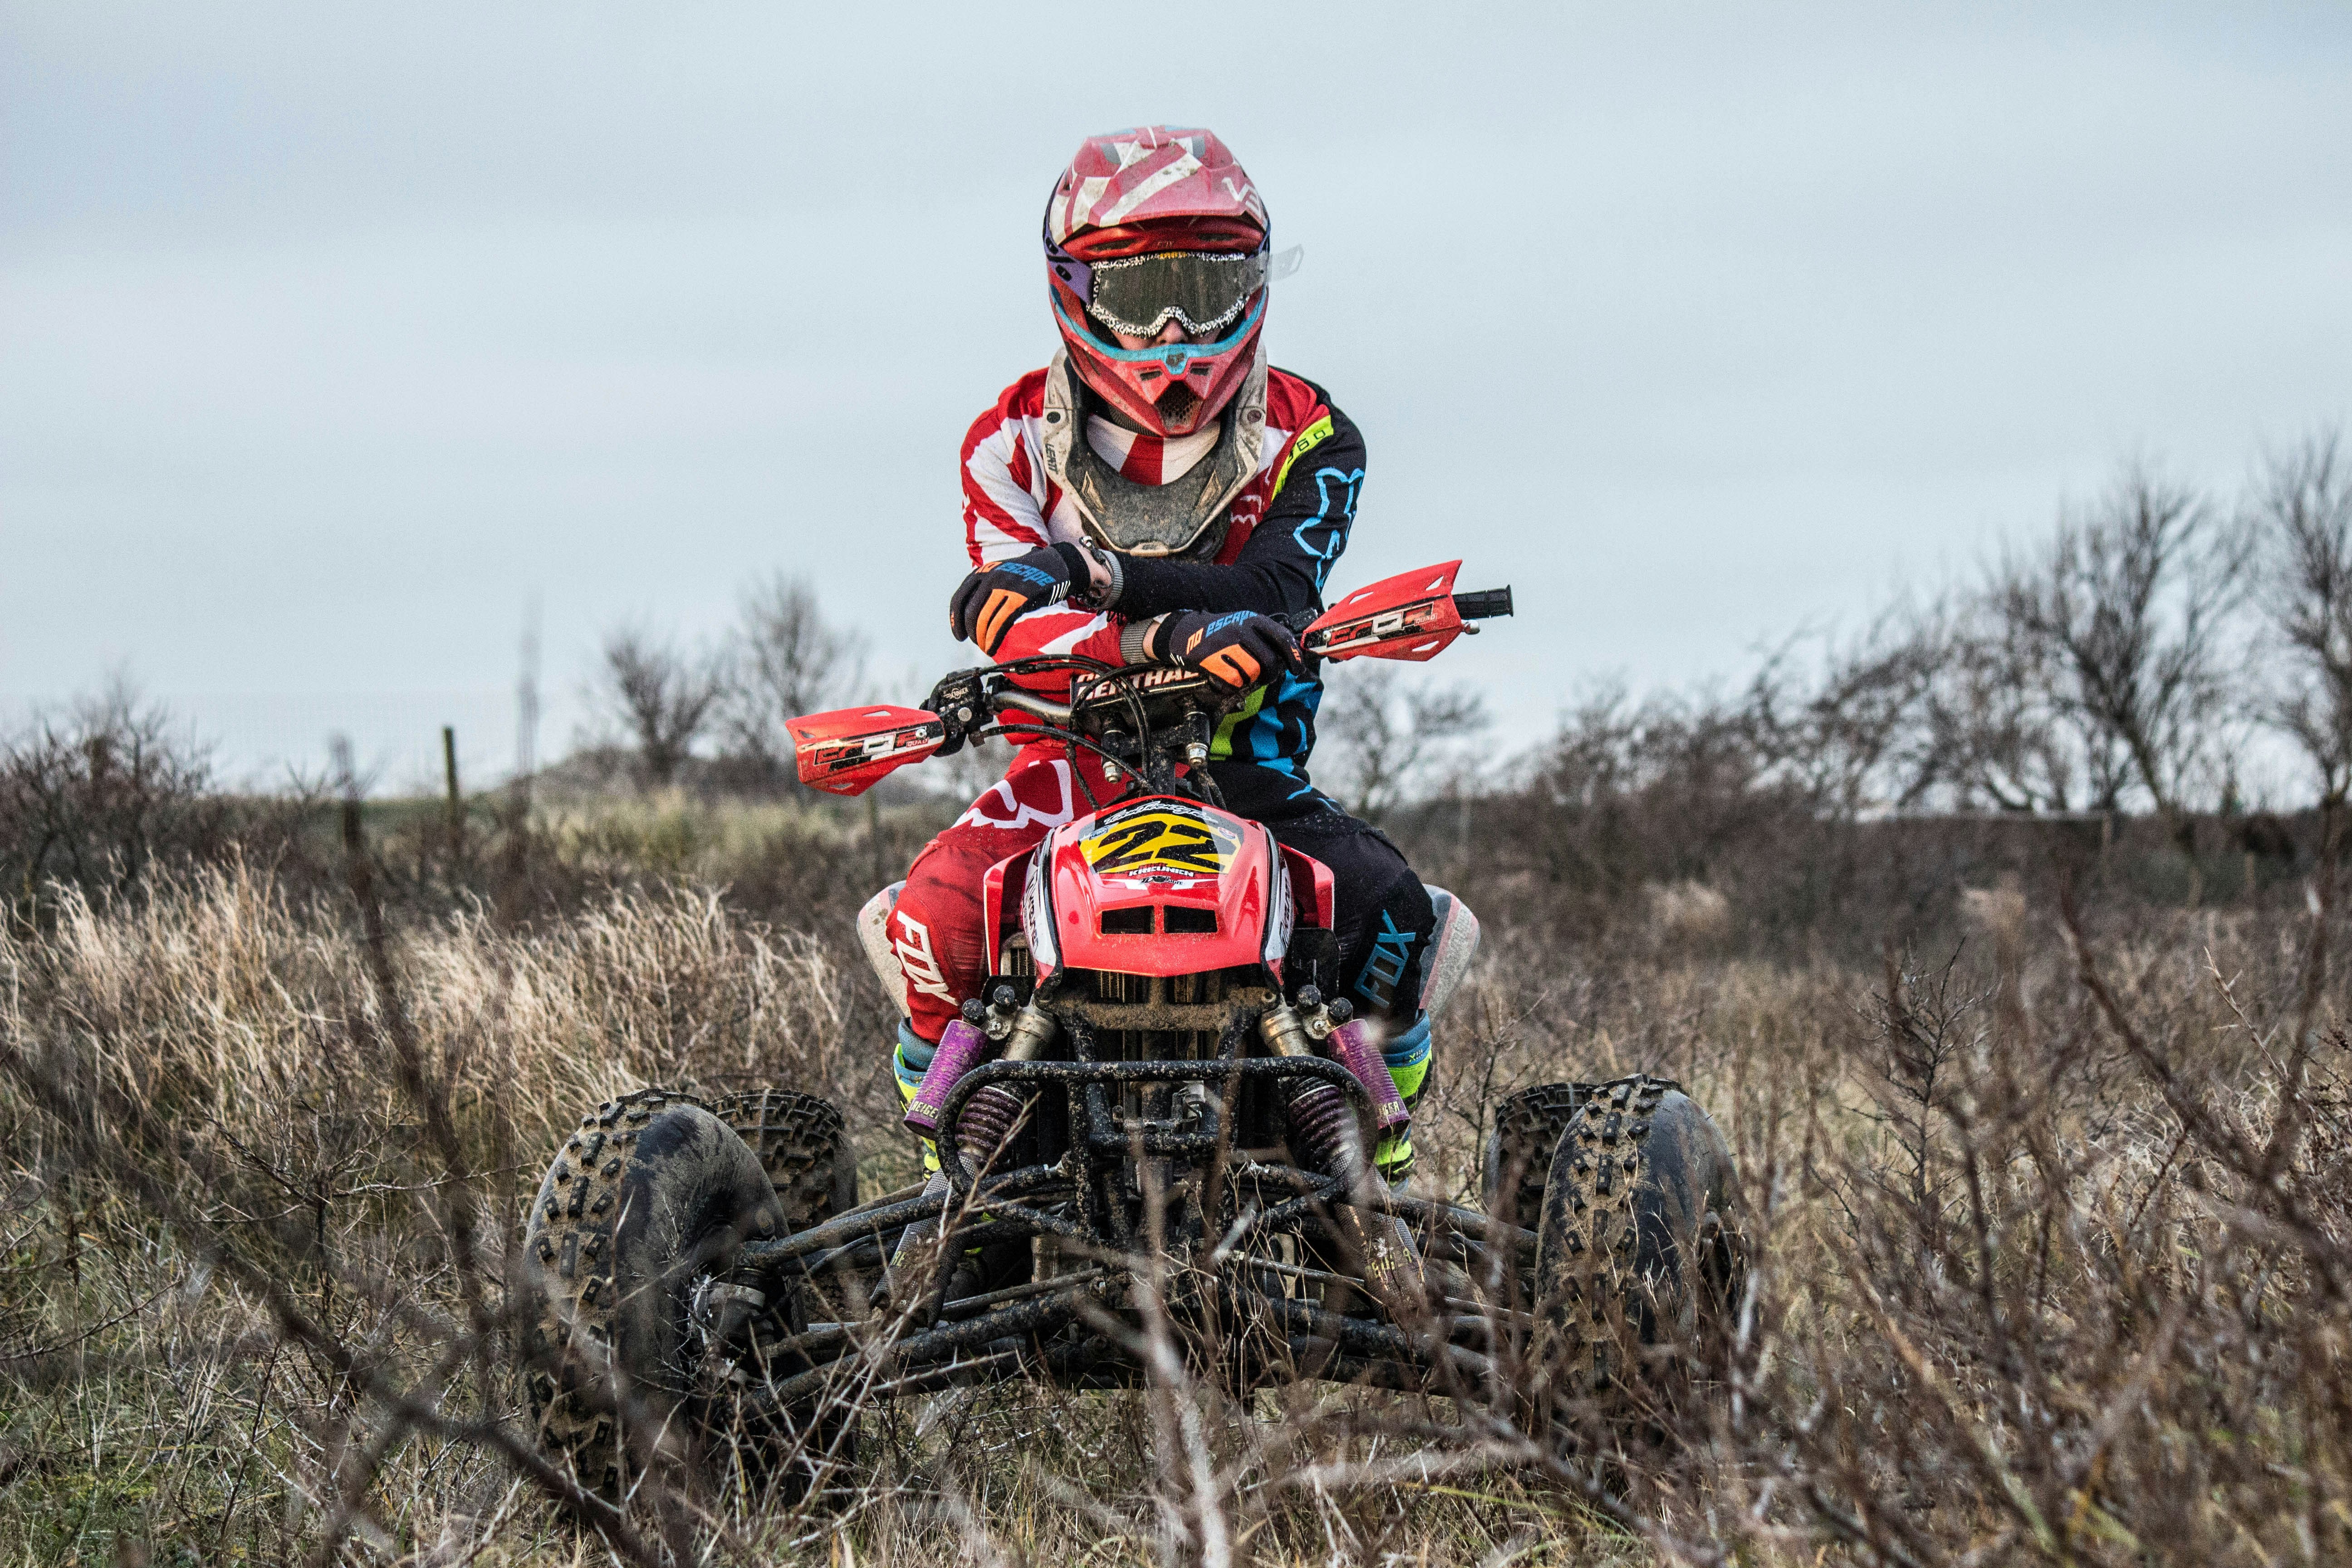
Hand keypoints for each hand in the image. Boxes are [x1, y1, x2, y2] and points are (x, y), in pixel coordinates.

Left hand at [949, 544, 1090, 654]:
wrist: (1056, 564)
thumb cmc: (1029, 574)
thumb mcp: (1002, 573)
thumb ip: (986, 589)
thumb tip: (974, 617)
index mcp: (982, 572)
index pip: (959, 600)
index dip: (956, 622)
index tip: (959, 636)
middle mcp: (990, 577)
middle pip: (971, 613)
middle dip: (972, 633)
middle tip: (979, 644)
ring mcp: (1004, 586)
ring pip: (984, 619)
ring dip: (983, 638)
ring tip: (988, 648)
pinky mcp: (1019, 597)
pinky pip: (1000, 622)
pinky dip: (994, 638)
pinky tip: (995, 645)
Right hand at [1149, 610, 1300, 690]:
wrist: (1186, 632)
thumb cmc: (1220, 633)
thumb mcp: (1244, 626)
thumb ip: (1264, 638)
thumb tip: (1287, 659)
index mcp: (1253, 620)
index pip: (1282, 637)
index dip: (1294, 656)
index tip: (1298, 669)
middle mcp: (1242, 629)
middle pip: (1269, 661)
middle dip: (1271, 675)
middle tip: (1266, 679)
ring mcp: (1226, 643)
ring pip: (1252, 672)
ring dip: (1249, 680)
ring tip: (1240, 674)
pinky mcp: (1212, 658)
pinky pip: (1233, 680)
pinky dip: (1232, 685)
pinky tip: (1226, 679)